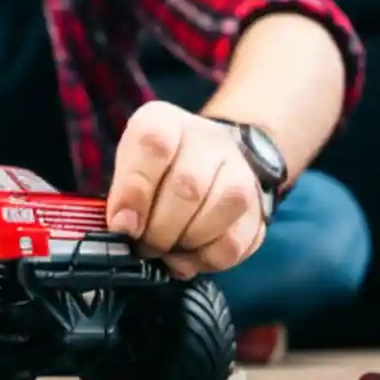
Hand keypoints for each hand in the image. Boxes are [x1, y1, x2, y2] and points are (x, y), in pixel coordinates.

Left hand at [105, 101, 265, 279]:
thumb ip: (121, 193)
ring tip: (169, 249)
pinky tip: (191, 255)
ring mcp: (239, 170)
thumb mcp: (127, 167)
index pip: (155, 145)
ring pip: (220, 210)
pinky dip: (207, 258)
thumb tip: (124, 228)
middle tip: (145, 245)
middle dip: (159, 230)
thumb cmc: (156, 171)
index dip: (135, 192)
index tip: (124, 225)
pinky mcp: (257, 206)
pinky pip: (236, 241)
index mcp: (166, 121)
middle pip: (189, 187)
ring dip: (186, 243)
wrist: (209, 163)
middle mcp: (208, 139)